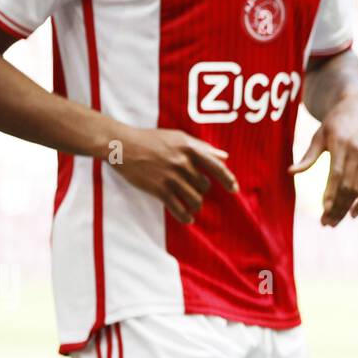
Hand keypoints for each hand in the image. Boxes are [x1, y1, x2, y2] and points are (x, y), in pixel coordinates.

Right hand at [108, 126, 237, 223]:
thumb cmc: (152, 139)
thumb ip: (203, 147)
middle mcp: (183, 163)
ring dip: (196, 204)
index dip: (228, 179)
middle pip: (204, 185)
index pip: (216, 166)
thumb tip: (225, 156)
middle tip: (195, 190)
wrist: (123, 145)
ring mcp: (171, 177)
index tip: (234, 189)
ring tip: (193, 205)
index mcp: (190, 148)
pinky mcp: (159, 189)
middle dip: (202, 190)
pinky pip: (178, 208)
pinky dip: (185, 216)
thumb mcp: (179, 137)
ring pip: (194, 198)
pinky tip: (188, 219)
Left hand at [290, 92, 357, 224]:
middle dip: (337, 207)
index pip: (336, 174)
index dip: (330, 194)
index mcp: (341, 143)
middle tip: (326, 223)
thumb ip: (308, 156)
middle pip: (348, 186)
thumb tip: (290, 173)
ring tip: (335, 222)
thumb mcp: (319, 135)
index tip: (323, 211)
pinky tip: (353, 214)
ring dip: (347, 208)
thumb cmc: (335, 122)